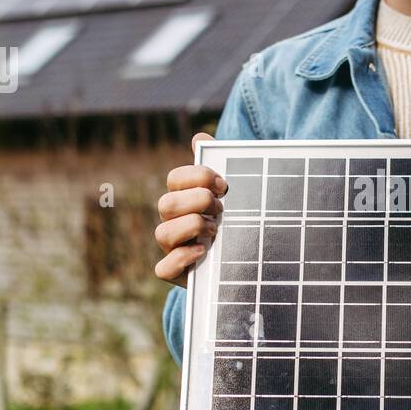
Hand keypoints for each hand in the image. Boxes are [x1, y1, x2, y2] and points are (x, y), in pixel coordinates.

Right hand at [154, 132, 226, 286]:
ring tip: (215, 231)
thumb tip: (199, 137)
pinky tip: (202, 252)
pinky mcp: (176, 273)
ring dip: (191, 227)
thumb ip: (218, 167)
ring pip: (162, 233)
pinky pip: (163, 268)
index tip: (226, 185)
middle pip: (166, 203)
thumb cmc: (235, 223)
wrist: (247, 262)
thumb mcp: (232, 195)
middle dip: (197, 201)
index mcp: (184, 198)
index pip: (175, 178)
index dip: (199, 177)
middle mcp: (173, 221)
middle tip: (222, 209)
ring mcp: (173, 247)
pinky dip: (180, 258)